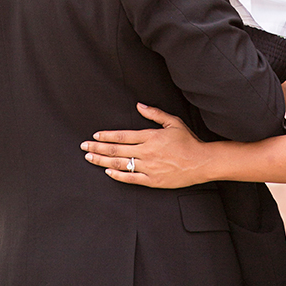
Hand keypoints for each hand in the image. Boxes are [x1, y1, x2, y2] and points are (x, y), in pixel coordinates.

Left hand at [81, 104, 212, 187]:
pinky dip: (118, 175)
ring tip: (90, 158)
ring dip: (103, 161)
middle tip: (84, 147)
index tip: (95, 136)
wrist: (201, 162)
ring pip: (120, 164)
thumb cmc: (188, 141)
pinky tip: (108, 172)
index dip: (106, 136)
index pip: (122, 136)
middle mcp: (147, 152)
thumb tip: (139, 105)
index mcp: (150, 136)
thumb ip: (154, 113)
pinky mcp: (152, 180)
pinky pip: (131, 178)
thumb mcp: (173, 121)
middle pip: (116, 149)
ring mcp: (149, 167)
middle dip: (98, 148)